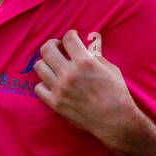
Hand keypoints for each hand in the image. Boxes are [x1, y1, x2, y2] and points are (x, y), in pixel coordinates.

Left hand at [34, 30, 138, 146]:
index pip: (68, 38)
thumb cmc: (117, 94)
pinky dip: (45, 83)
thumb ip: (95, 56)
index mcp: (85, 62)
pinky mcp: (55, 103)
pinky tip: (53, 83)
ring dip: (47, 63)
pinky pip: (39, 87)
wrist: (115, 121)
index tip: (73, 37)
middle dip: (53, 44)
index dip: (71, 35)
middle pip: (47, 49)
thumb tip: (85, 47)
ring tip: (55, 66)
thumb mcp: (111, 69)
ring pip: (39, 66)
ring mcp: (60, 89)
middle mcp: (70, 74)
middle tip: (59, 48)